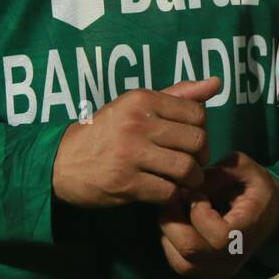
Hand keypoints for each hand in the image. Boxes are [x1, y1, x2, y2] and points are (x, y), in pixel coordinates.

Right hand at [51, 78, 220, 208]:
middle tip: (193, 165)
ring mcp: (131, 153)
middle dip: (201, 157)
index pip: (197, 113)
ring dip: (191, 180)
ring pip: (186, 168)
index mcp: (142, 99)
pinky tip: (165, 191)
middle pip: (196, 141)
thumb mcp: (136, 106)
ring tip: (184, 181)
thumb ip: (178, 95)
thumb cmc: (106, 132)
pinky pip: (167, 191)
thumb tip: (217, 83)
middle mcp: (137, 123)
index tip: (193, 142)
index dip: (203, 131)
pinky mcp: (125, 183)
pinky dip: (173, 195)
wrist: (61, 162)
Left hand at [157, 151, 278, 278]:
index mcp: (249, 230)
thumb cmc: (255, 188)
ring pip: (180, 261)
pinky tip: (179, 223)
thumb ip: (215, 174)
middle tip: (175, 198)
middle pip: (191, 250)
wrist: (270, 213)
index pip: (218, 235)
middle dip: (173, 219)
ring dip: (169, 232)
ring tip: (176, 210)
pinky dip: (171, 243)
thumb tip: (185, 190)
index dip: (199, 211)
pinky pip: (179, 264)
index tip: (198, 192)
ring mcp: (220, 270)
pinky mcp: (208, 273)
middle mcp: (235, 257)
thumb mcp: (243, 168)